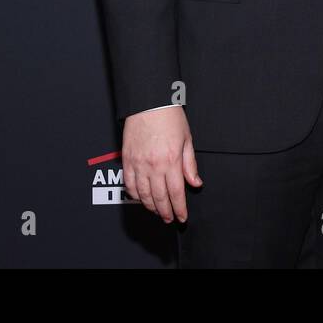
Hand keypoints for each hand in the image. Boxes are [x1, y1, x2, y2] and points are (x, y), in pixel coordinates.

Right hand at [121, 106, 200, 223]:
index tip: (182, 217)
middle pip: (159, 197)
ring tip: (158, 211)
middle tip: (169, 218)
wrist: (148, 103)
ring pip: (143, 194)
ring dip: (151, 206)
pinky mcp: (127, 160)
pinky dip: (135, 195)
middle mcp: (154, 165)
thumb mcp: (187, 140)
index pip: (176, 192)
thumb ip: (190, 165)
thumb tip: (195, 183)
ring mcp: (138, 164)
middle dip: (165, 211)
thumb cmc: (170, 118)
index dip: (179, 208)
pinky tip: (141, 198)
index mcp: (171, 160)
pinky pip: (129, 184)